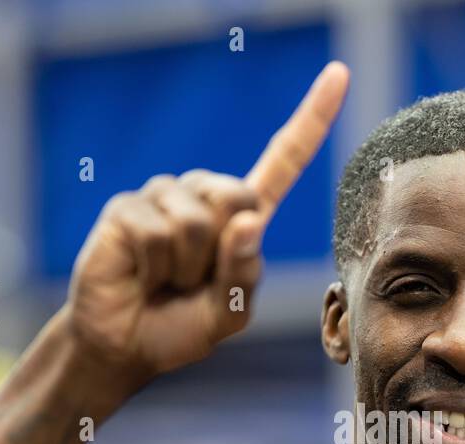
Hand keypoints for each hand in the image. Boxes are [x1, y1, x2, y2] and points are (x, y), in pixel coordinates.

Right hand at [64, 61, 348, 378]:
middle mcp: (202, 197)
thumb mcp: (229, 312)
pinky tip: (141, 275)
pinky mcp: (125, 208)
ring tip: (165, 281)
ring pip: (195, 221)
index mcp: (241, 217)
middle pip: (236, 196)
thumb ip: (245, 274)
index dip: (311, 121)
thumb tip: (246, 221)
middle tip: (194, 280)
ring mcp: (162, 197)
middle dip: (221, 249)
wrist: (126, 347)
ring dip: (185, 268)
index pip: (282, 162)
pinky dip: (154, 268)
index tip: (339, 75)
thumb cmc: (180, 328)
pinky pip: (156, 234)